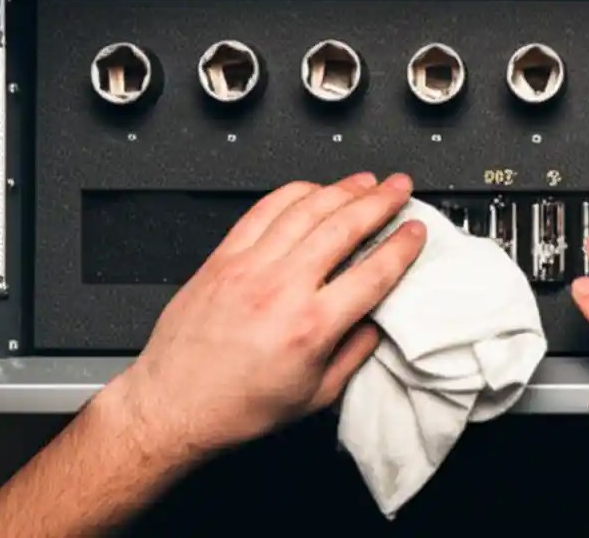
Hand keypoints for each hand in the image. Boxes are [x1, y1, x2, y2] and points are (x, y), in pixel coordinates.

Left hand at [105, 172, 425, 461]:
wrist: (173, 406)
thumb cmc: (237, 407)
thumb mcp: (316, 395)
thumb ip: (355, 353)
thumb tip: (377, 320)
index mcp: (311, 327)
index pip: (373, 272)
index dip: (402, 246)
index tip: (416, 231)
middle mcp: (281, 289)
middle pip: (343, 227)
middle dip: (380, 201)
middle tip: (400, 187)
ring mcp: (249, 268)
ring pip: (305, 210)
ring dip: (342, 189)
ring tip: (366, 181)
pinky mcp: (223, 259)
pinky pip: (263, 211)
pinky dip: (293, 193)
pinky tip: (313, 189)